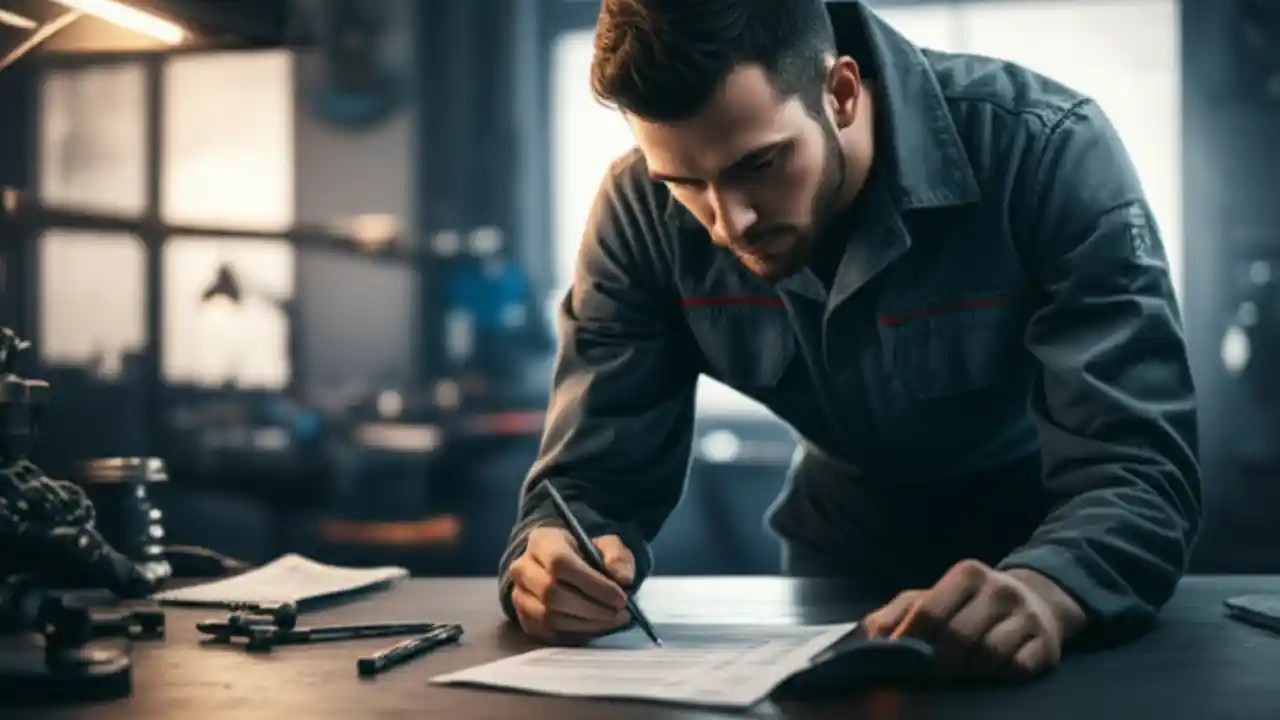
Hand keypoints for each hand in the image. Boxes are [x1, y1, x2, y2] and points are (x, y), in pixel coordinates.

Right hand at [509, 526, 634, 642]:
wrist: (566, 569)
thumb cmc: (588, 555)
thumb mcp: (608, 546)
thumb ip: (618, 558)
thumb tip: (623, 579)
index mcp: (542, 541)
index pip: (560, 562)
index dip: (592, 584)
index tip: (621, 597)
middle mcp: (522, 567)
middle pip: (551, 592)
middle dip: (591, 608)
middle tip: (620, 613)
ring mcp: (519, 595)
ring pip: (548, 615)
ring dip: (586, 623)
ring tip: (612, 620)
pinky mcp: (524, 618)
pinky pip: (547, 632)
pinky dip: (576, 633)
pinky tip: (596, 627)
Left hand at [861, 560, 1084, 680]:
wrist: (1035, 602)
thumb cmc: (969, 605)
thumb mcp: (933, 598)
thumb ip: (899, 612)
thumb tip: (872, 636)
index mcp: (966, 573)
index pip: (929, 611)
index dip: (910, 642)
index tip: (900, 661)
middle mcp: (999, 588)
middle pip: (958, 636)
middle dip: (940, 663)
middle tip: (933, 675)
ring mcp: (1027, 615)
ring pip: (989, 655)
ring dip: (970, 672)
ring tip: (963, 672)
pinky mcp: (1047, 643)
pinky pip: (1017, 668)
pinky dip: (1000, 676)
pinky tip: (992, 673)